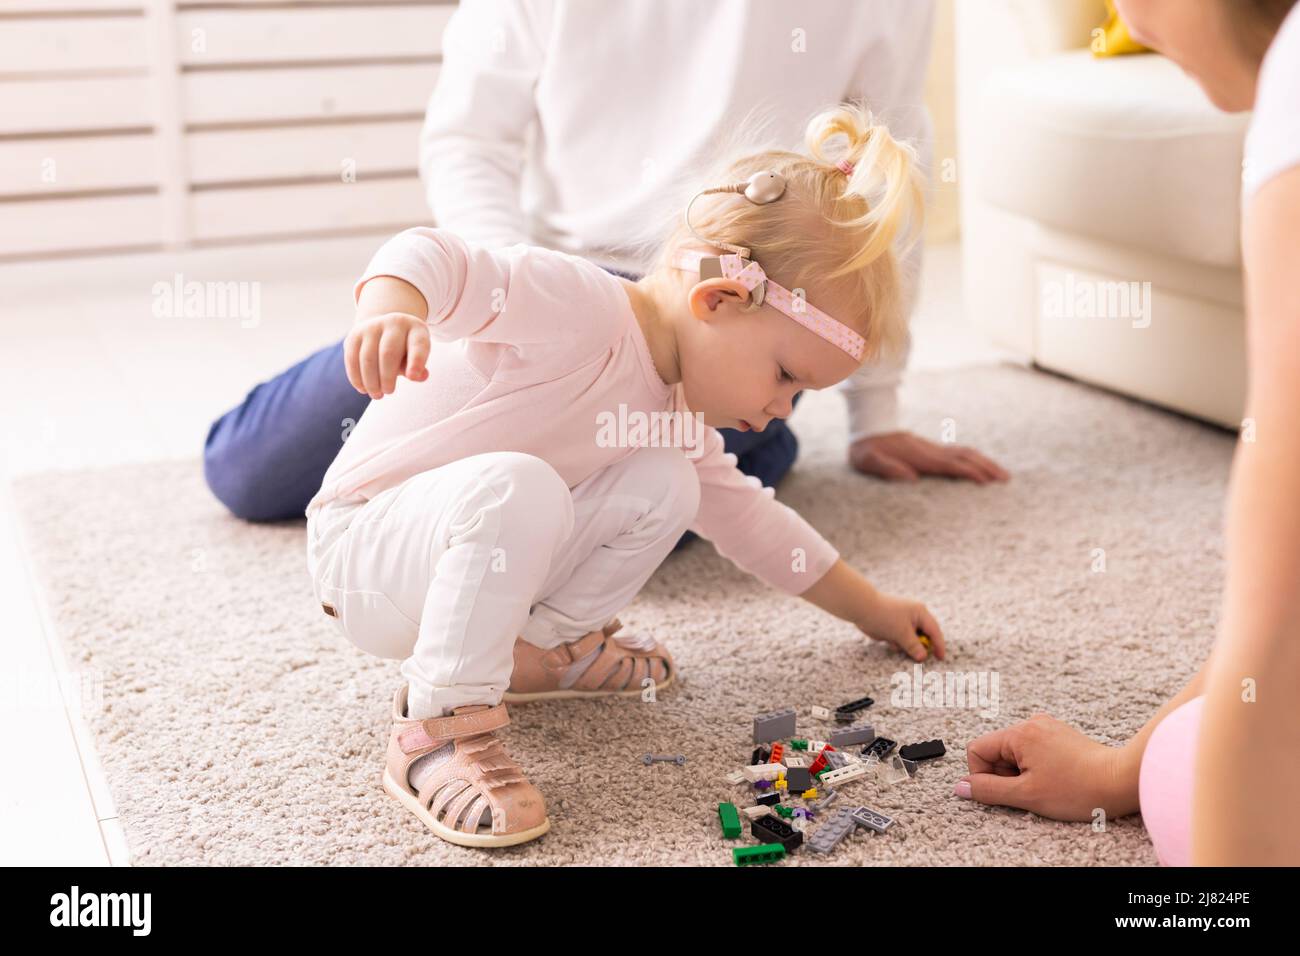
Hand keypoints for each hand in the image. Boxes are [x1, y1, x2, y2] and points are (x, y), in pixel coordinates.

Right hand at [344, 311, 429, 398]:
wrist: (383, 329)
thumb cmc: (405, 349)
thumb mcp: (416, 356)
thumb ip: (418, 367)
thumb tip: (419, 376)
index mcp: (416, 328)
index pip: (418, 345)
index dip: (416, 361)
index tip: (412, 377)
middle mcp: (394, 322)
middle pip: (388, 353)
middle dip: (387, 377)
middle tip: (389, 392)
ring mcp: (372, 326)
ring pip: (367, 358)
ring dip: (371, 381)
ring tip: (377, 395)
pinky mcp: (354, 335)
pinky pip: (352, 359)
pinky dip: (356, 377)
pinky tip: (363, 389)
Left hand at [850, 431, 1008, 483]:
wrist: (867, 429)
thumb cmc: (866, 449)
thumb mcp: (869, 460)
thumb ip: (887, 468)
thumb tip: (910, 480)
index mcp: (920, 457)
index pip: (949, 465)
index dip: (968, 472)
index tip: (985, 482)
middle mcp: (931, 452)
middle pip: (965, 458)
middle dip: (987, 468)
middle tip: (1006, 480)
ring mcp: (934, 449)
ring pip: (966, 453)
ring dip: (986, 463)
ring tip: (1003, 475)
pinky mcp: (932, 450)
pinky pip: (959, 453)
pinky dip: (975, 459)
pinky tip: (982, 467)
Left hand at [856, 590, 945, 661]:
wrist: (862, 609)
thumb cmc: (885, 617)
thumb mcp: (902, 633)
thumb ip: (914, 646)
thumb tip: (923, 657)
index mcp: (920, 613)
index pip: (934, 631)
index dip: (939, 645)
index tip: (940, 658)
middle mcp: (913, 616)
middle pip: (923, 636)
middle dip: (920, 646)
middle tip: (917, 656)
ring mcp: (903, 621)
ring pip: (911, 640)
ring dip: (905, 645)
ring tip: (895, 641)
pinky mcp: (893, 627)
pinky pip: (899, 639)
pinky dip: (896, 643)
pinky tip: (888, 639)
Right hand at [957, 714, 1139, 819]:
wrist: (1122, 781)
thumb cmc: (1079, 788)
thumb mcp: (1027, 795)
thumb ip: (988, 790)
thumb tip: (961, 787)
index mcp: (1019, 733)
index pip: (977, 751)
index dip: (985, 775)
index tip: (1009, 790)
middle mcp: (1031, 723)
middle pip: (996, 751)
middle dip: (1007, 775)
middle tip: (1032, 790)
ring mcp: (1047, 727)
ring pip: (1015, 753)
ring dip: (1023, 773)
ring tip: (1049, 785)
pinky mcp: (1060, 735)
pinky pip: (1033, 751)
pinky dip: (1038, 767)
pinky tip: (1058, 778)